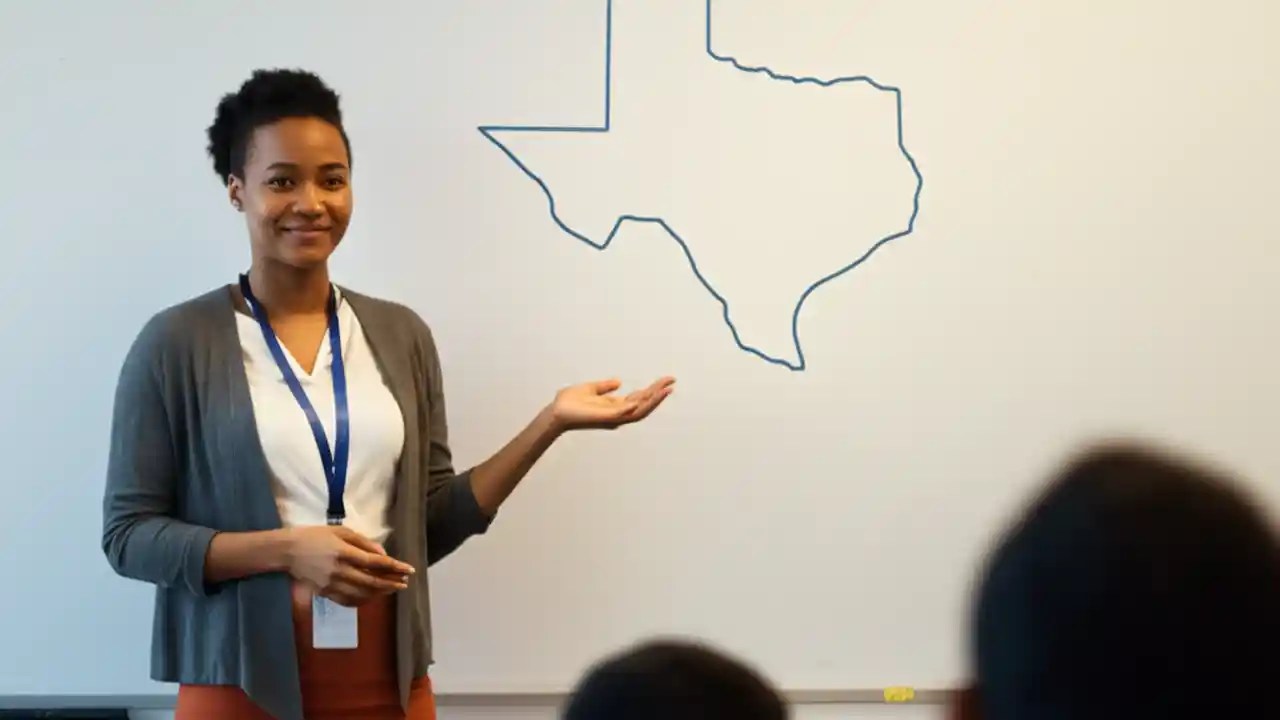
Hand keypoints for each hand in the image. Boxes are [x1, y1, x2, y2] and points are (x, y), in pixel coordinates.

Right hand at [285, 525, 414, 606]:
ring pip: (362, 594)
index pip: (375, 563)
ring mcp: (331, 584)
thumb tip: (383, 555)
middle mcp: (339, 571)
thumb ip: (363, 543)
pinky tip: (372, 596)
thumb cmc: (315, 536)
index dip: (395, 567)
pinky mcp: (325, 593)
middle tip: (404, 583)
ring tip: (392, 589)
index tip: (409, 569)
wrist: (287, 551)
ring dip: (380, 593)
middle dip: (391, 583)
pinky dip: (363, 600)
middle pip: (371, 582)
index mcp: (343, 552)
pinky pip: (348, 601)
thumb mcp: (340, 531)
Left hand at [549, 376, 674, 431]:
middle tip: (672, 381)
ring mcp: (613, 417)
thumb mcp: (590, 388)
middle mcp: (618, 413)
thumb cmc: (569, 402)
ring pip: (640, 411)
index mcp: (615, 406)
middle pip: (645, 404)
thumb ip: (604, 386)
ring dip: (654, 401)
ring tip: (666, 389)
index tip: (667, 381)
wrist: (555, 412)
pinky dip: (635, 406)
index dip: (654, 390)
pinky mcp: (606, 417)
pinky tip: (644, 396)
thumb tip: (618, 381)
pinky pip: (625, 413)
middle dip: (659, 393)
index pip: (640, 398)